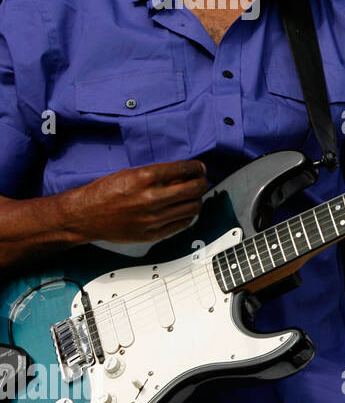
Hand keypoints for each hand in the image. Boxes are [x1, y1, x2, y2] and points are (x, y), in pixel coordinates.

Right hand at [60, 160, 208, 243]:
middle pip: (195, 189)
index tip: (199, 168)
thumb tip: (185, 173)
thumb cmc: (104, 192)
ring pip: (193, 208)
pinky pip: (183, 223)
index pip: (185, 169)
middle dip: (202, 182)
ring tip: (193, 196)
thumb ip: (158, 174)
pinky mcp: (153, 234)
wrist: (84, 216)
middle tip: (201, 180)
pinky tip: (183, 210)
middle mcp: (151, 198)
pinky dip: (187, 215)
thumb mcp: (130, 173)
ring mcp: (153, 218)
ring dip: (197, 199)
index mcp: (145, 177)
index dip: (197, 168)